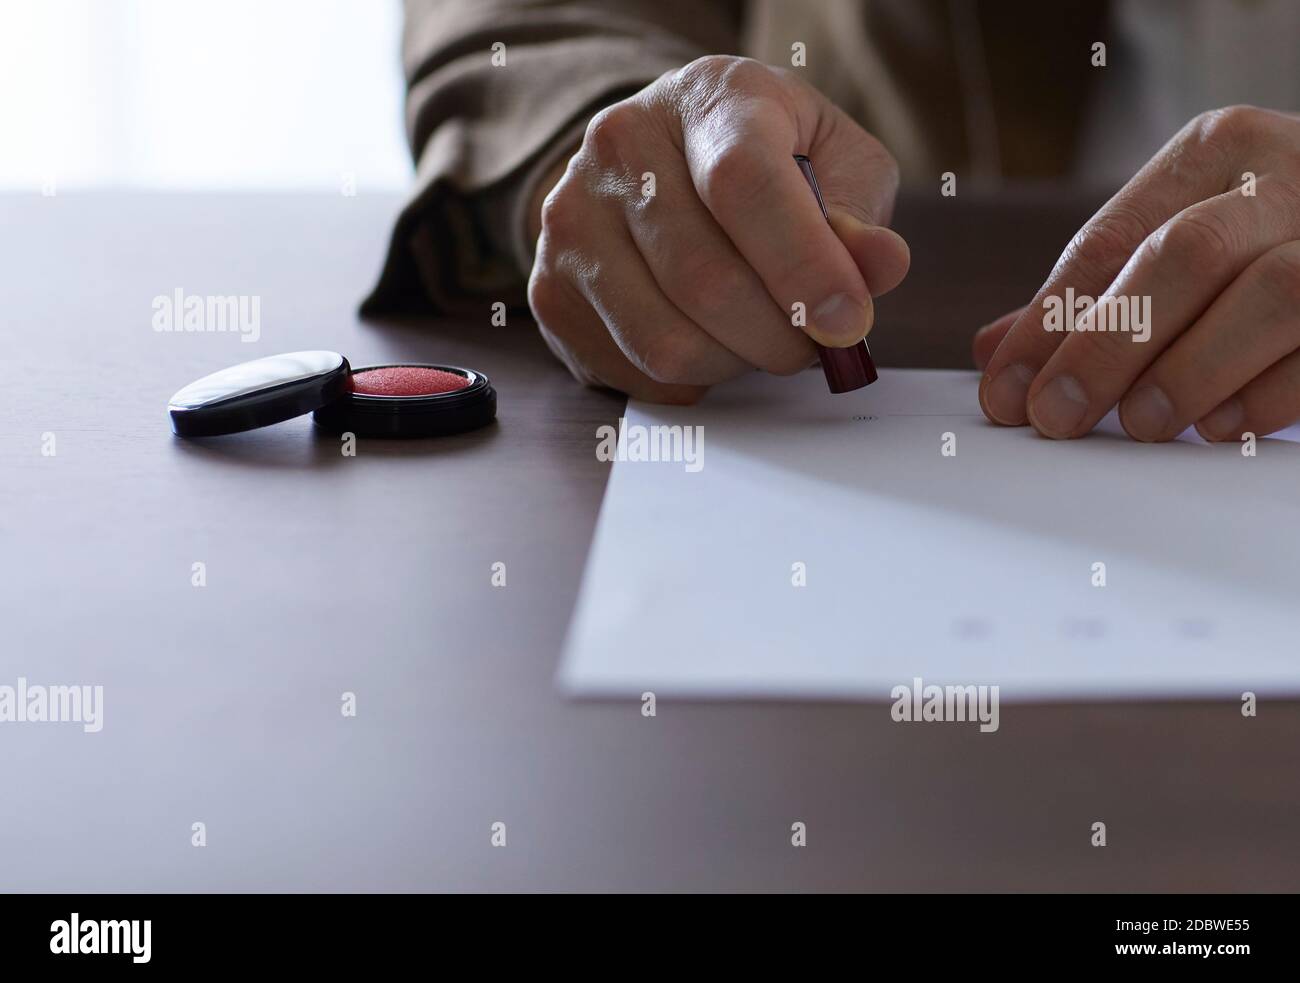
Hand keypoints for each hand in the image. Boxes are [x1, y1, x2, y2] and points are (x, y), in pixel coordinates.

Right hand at [527, 55, 909, 401]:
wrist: (656, 160)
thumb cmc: (761, 158)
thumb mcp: (831, 157)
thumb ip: (859, 211)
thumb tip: (879, 266)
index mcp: (706, 100)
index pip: (744, 184)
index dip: (804, 265)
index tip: (849, 322)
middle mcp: (620, 150)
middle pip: (706, 282)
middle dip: (780, 338)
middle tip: (813, 343)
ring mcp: (571, 222)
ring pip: (667, 344)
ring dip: (735, 364)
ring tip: (757, 337)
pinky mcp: (549, 291)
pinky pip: (634, 374)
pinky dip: (691, 381)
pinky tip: (708, 341)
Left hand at [976, 105, 1299, 440]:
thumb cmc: (1257, 239)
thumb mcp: (1176, 238)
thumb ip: (1092, 294)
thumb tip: (995, 353)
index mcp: (1217, 151)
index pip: (1110, 238)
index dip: (1047, 322)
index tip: (1005, 390)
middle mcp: (1285, 175)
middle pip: (1185, 256)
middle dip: (1107, 346)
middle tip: (1057, 416)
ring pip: (1271, 292)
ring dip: (1191, 370)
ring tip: (1141, 424)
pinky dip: (1265, 395)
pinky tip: (1217, 427)